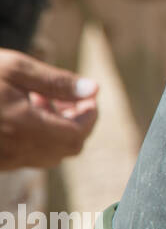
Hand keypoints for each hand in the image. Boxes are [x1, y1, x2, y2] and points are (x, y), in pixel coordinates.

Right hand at [0, 49, 97, 169]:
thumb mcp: (14, 68)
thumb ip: (56, 82)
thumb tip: (93, 90)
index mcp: (25, 129)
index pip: (77, 135)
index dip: (90, 116)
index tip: (88, 97)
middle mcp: (15, 151)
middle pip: (66, 149)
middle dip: (75, 123)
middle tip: (64, 97)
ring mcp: (1, 161)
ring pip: (46, 155)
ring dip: (55, 130)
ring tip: (40, 100)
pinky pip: (24, 157)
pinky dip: (35, 137)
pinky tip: (20, 111)